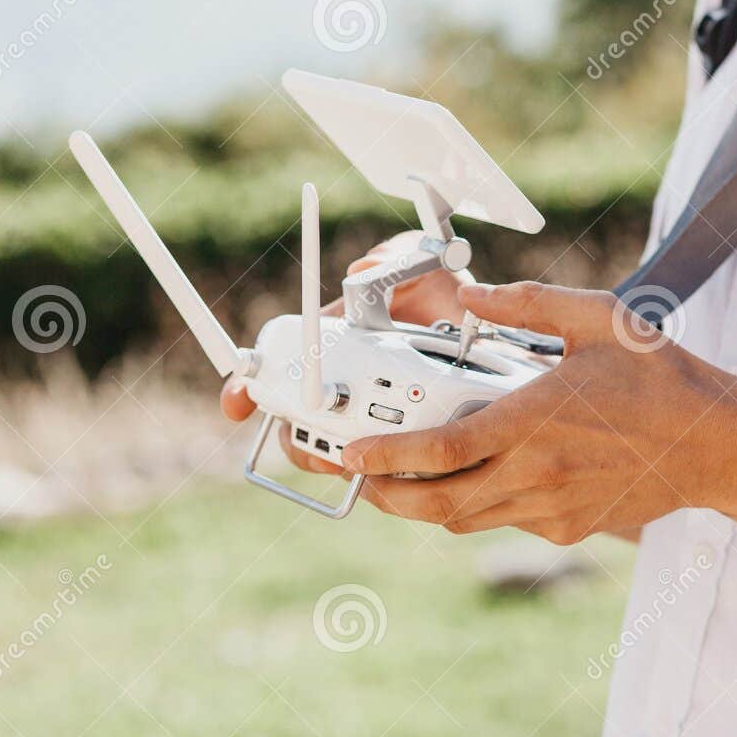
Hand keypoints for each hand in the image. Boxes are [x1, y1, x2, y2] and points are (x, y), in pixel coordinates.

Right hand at [220, 231, 469, 472]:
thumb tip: (360, 272)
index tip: (239, 401)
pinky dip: (369, 474)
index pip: (286, 364)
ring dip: (326, 456)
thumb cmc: (452, 301)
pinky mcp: (400, 444)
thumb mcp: (424, 267)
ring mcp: (371, 415)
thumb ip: (392, 260)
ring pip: (331, 447)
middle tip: (310, 442)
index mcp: (341, 341)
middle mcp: (348, 381)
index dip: (253, 385)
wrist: (497, 341)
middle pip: (299, 418)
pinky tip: (378, 476)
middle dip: (292, 436)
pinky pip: (374, 468)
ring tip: (340, 459)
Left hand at [339, 282, 736, 543]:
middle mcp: (536, 472)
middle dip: (386, 496)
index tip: (351, 456)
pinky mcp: (566, 528)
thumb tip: (473, 293)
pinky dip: (483, 503)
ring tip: (408, 477)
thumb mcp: (597, 319)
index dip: (386, 458)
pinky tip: (489, 474)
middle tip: (361, 478)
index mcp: (533, 420)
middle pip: (437, 503)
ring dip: (428, 503)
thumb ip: (527, 302)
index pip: (440, 451)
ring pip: (465, 518)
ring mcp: (551, 508)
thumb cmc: (659, 379)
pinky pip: (505, 521)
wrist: (714, 444)